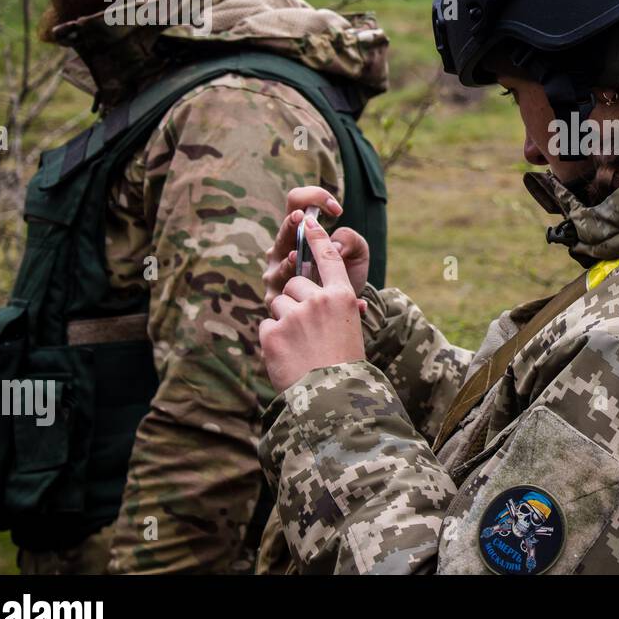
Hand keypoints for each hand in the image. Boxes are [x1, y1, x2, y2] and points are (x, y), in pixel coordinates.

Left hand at [260, 212, 367, 392]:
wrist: (332, 398)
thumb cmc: (346, 365)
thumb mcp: (350, 330)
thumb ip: (338, 309)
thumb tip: (343, 299)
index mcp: (342, 297)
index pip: (327, 256)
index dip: (315, 237)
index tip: (306, 220)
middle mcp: (318, 300)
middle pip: (294, 283)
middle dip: (295, 300)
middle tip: (305, 328)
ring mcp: (293, 315)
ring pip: (278, 303)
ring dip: (284, 320)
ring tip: (298, 345)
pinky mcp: (272, 333)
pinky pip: (268, 325)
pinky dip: (274, 340)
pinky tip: (288, 356)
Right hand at [262, 185, 371, 307]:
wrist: (344, 307)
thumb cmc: (345, 273)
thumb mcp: (356, 253)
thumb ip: (351, 240)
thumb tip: (336, 248)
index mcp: (298, 233)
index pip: (296, 202)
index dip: (313, 197)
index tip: (336, 209)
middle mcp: (281, 250)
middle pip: (282, 232)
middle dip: (291, 225)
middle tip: (301, 217)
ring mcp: (275, 275)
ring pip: (279, 267)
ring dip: (288, 264)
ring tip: (295, 258)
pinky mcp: (275, 300)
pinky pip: (287, 298)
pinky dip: (306, 301)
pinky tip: (324, 301)